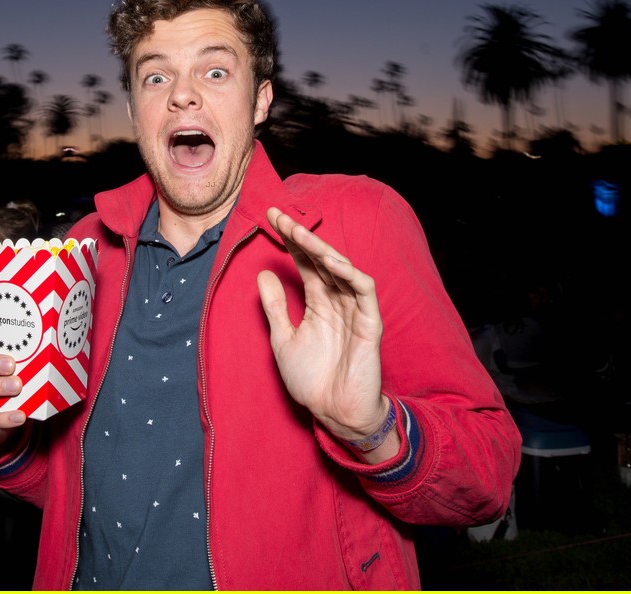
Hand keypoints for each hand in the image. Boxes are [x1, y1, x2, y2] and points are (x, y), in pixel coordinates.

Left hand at [257, 208, 389, 448]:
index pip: (304, 263)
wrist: (334, 414)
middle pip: (320, 260)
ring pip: (341, 270)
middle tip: (281, 217)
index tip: (270, 219)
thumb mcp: (283, 339)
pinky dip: (350, 275)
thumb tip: (262, 274)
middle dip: (301, 237)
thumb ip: (275, 307)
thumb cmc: (313, 380)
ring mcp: (353, 310)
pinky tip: (333, 262)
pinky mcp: (368, 323)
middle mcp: (336, 301)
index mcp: (318, 303)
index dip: (289, 241)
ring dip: (321, 250)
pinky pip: (363, 292)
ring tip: (300, 233)